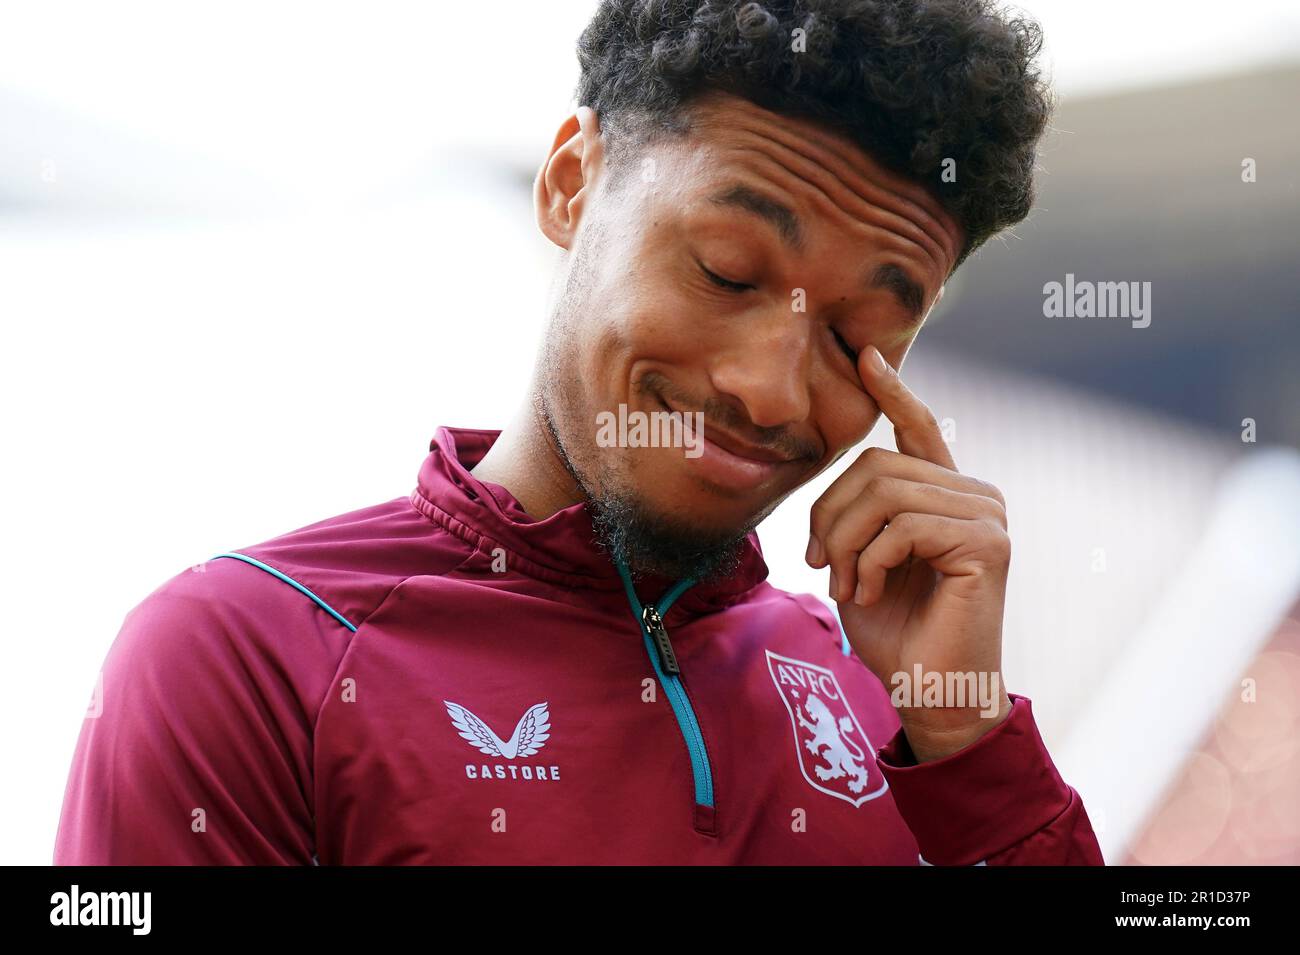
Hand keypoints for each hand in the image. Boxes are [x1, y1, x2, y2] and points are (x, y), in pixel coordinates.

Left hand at [806, 345, 1011, 761]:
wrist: (927, 688)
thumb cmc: (893, 628)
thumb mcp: (860, 558)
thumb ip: (858, 512)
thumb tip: (840, 472)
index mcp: (945, 494)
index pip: (918, 429)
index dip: (893, 392)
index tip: (865, 356)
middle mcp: (974, 495)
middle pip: (876, 466)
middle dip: (831, 514)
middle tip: (820, 563)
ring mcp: (987, 515)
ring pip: (885, 494)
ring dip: (847, 544)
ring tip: (846, 584)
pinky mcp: (988, 542)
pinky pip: (903, 526)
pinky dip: (869, 561)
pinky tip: (868, 591)